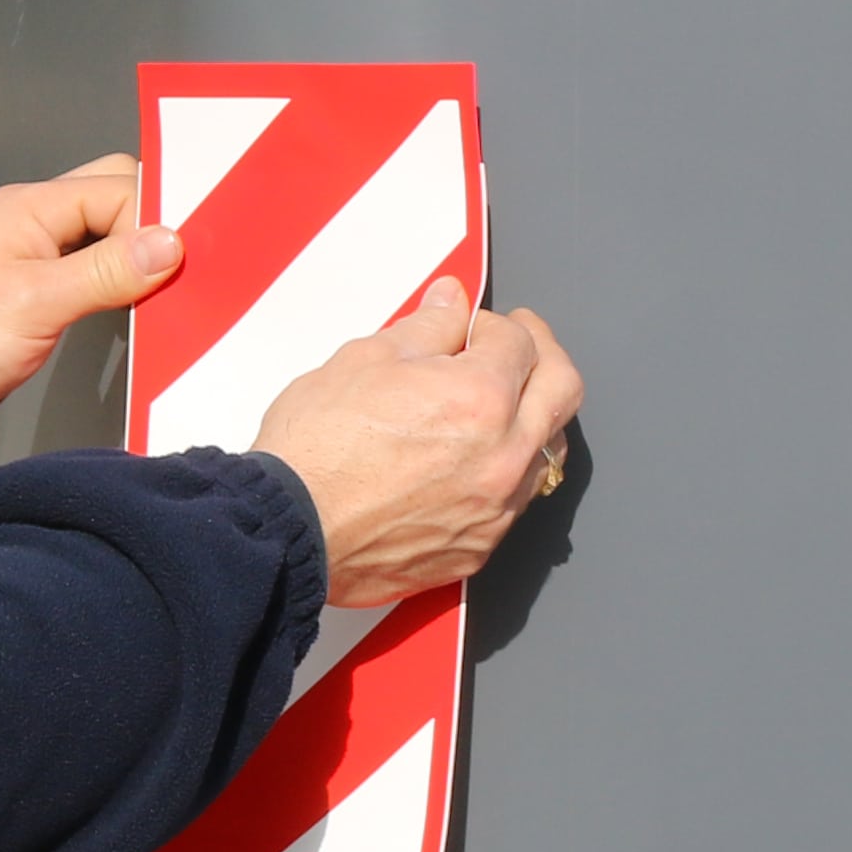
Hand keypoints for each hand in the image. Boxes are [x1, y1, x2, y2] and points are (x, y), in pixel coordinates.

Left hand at [0, 155, 182, 454]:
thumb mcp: (36, 305)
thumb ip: (105, 272)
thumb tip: (170, 243)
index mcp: (29, 208)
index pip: (118, 188)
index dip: (155, 221)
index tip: (185, 263)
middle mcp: (31, 224)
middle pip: (111, 202)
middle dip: (151, 230)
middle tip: (185, 271)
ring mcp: (29, 260)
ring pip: (101, 240)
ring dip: (134, 262)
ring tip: (169, 294)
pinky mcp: (28, 298)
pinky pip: (85, 276)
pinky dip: (114, 288)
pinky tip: (133, 314)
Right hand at [250, 279, 582, 606]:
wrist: (287, 529)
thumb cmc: (315, 448)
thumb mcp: (364, 359)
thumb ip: (426, 328)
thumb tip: (451, 303)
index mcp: (481, 398)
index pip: (518, 342)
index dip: (491, 324)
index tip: (470, 327)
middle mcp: (503, 456)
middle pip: (563, 390)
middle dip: (543, 355)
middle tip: (517, 344)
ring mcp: (495, 508)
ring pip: (547, 451)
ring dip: (531, 416)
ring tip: (498, 403)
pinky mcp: (477, 548)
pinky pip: (514, 500)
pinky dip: (504, 469)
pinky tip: (471, 458)